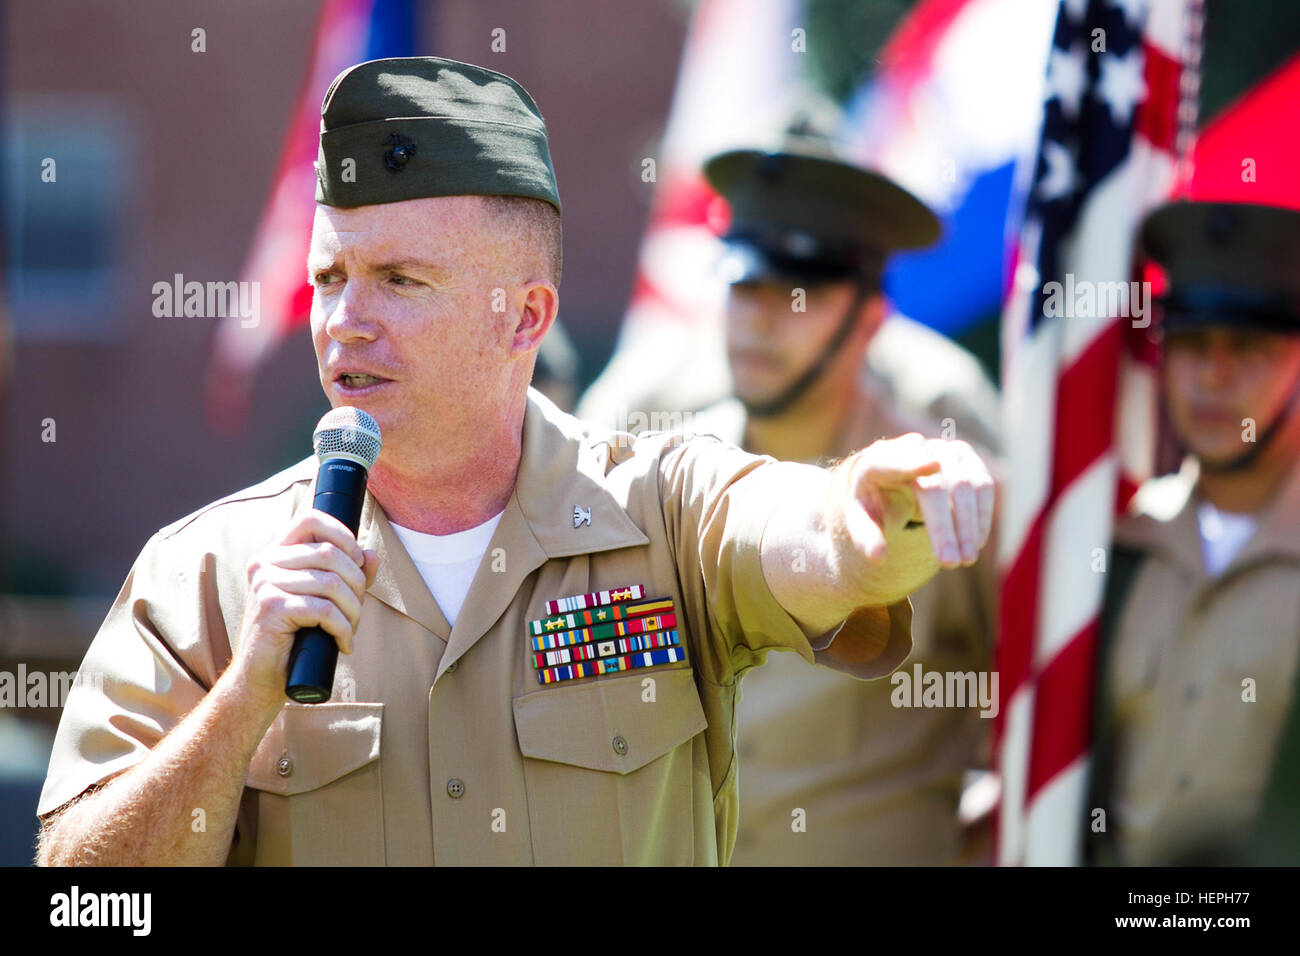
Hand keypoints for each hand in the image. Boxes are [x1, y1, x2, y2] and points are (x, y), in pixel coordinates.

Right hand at [228, 511, 379, 711]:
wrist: (261, 680)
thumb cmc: (295, 639)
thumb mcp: (325, 602)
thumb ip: (348, 576)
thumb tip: (372, 554)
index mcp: (276, 554)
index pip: (311, 520)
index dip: (343, 535)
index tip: (359, 561)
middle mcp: (265, 563)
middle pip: (330, 553)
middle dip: (356, 584)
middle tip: (356, 611)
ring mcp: (265, 584)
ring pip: (332, 583)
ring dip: (353, 610)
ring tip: (350, 629)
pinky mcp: (271, 608)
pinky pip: (324, 609)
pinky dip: (343, 629)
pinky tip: (343, 643)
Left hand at [844, 433, 993, 568]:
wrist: (891, 479)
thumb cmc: (873, 502)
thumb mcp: (860, 520)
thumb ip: (864, 537)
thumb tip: (878, 558)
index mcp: (878, 461)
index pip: (895, 461)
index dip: (913, 462)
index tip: (933, 465)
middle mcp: (913, 447)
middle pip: (935, 486)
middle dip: (944, 527)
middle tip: (949, 563)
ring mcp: (942, 449)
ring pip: (966, 484)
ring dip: (969, 525)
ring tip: (966, 560)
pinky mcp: (965, 457)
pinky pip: (982, 484)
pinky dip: (982, 515)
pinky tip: (977, 542)